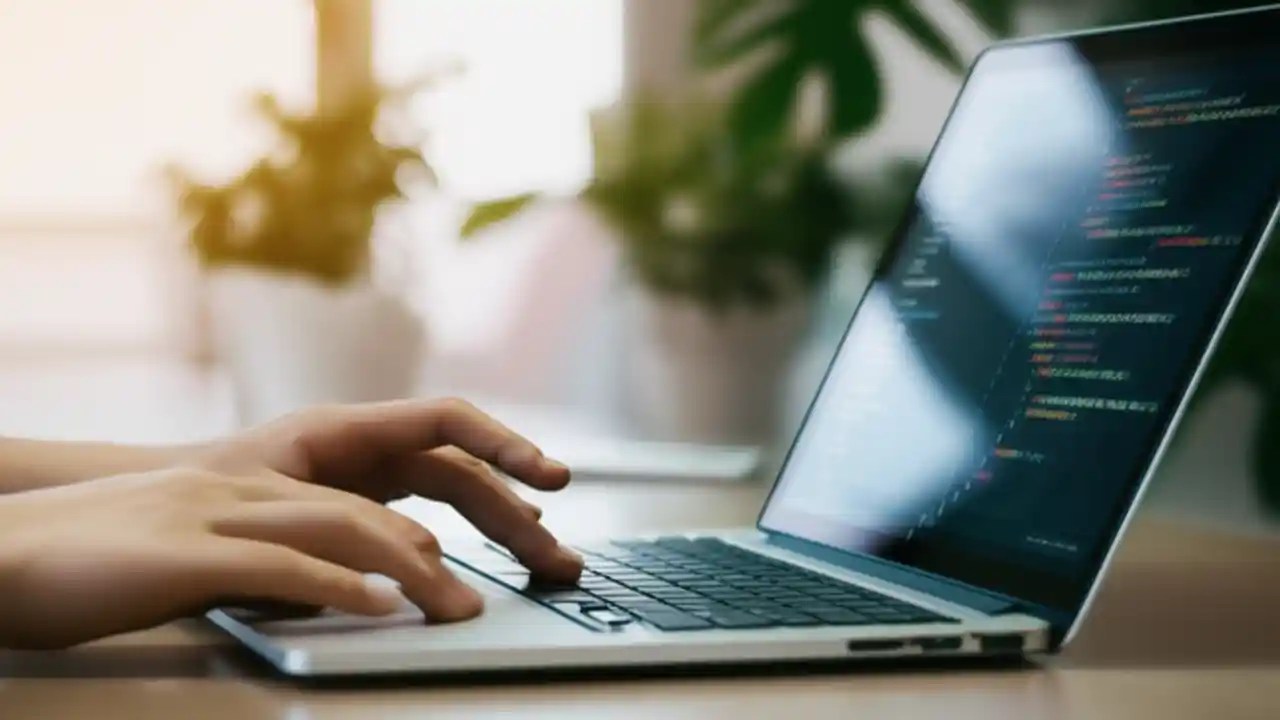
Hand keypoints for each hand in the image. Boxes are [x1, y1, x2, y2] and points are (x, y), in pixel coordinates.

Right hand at [0, 467, 478, 648]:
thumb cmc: (81, 567)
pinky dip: (342, 585)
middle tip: (472, 595)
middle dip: (428, 553)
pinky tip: (382, 605)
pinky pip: (283, 565)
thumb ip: (241, 563)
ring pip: (340, 527)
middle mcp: (234, 490)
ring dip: (410, 569)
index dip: (407, 532)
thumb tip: (307, 593)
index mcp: (234, 488)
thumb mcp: (179, 554)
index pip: (345, 501)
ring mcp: (211, 515)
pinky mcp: (184, 554)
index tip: (450, 565)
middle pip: (361, 509)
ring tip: (453, 604)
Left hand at [196, 399, 582, 582]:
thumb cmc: (200, 498)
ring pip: (460, 495)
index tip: (545, 478)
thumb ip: (333, 532)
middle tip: (560, 558)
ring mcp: (374, 476)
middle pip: (464, 471)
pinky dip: (476, 534)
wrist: (163, 506)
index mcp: (347, 430)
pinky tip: (508, 552)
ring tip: (551, 563)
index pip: (444, 423)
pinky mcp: (372, 505)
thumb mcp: (261, 514)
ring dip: (508, 527)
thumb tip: (410, 569)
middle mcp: (371, 448)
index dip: (502, 445)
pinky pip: (439, 515)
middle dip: (517, 509)